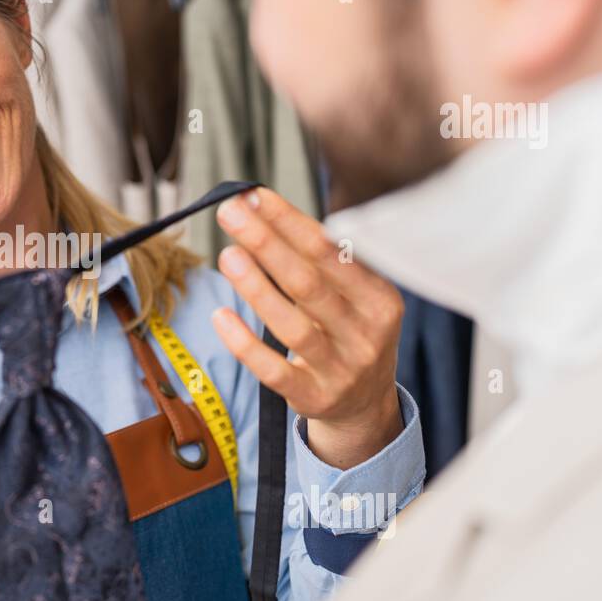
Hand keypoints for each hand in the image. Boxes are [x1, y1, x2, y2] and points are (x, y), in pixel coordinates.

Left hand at [211, 188, 404, 468]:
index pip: (331, 252)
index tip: (254, 195)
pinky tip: (221, 316)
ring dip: (256, 287)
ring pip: (292, 326)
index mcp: (380, 299)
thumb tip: (261, 208)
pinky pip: (274, 371)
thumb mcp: (354, 296)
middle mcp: (366, 334)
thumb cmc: (348, 331)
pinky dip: (245, 343)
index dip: (290, 222)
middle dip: (267, 243)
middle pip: (310, 283)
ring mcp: (341, 369)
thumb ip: (320, 260)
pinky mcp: (314, 398)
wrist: (366, 404)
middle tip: (230, 212)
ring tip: (226, 255)